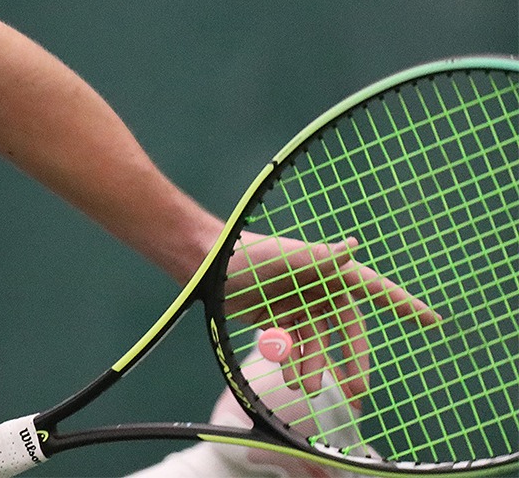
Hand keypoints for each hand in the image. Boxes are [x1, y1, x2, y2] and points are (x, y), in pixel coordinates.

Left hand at [223, 232, 441, 402]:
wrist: (203, 264)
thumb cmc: (244, 253)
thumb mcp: (282, 256)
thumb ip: (318, 257)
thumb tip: (352, 245)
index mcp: (328, 269)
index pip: (375, 289)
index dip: (404, 305)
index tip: (433, 321)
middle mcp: (319, 288)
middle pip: (347, 331)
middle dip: (353, 361)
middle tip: (357, 391)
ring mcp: (299, 304)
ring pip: (319, 344)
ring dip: (316, 366)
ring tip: (307, 387)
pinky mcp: (279, 318)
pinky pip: (295, 346)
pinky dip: (294, 361)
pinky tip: (290, 377)